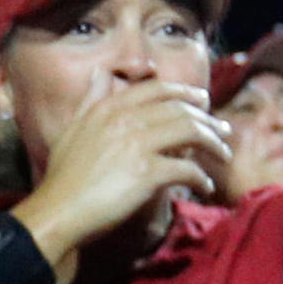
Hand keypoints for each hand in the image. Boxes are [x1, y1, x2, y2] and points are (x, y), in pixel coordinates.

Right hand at [9, 83, 228, 273]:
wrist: (59, 210)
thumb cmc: (64, 175)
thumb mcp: (73, 128)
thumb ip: (92, 99)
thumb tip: (103, 73)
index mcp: (109, 107)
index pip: (158, 89)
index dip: (185, 92)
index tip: (203, 100)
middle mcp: (125, 119)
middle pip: (181, 110)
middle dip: (208, 119)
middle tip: (223, 130)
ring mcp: (137, 145)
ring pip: (191, 132)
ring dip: (213, 143)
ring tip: (223, 154)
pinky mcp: (147, 173)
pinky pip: (186, 169)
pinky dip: (200, 177)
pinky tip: (204, 186)